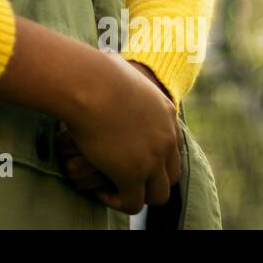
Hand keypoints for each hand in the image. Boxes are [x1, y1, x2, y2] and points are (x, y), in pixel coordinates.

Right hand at [57, 49, 182, 214]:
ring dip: (138, 195)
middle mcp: (166, 138)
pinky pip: (133, 203)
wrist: (89, 84)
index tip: (130, 155)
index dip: (154, 155)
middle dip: (151, 180)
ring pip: (159, 195)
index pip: (172, 145)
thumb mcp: (119, 68)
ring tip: (114, 189)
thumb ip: (121, 72)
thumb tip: (108, 59)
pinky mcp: (133, 174)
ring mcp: (152, 158)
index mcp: (165, 113)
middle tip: (125, 177)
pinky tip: (101, 192)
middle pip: (172, 174)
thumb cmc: (94, 71)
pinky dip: (118, 202)